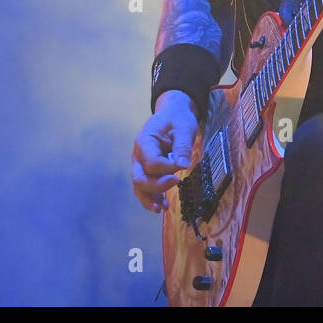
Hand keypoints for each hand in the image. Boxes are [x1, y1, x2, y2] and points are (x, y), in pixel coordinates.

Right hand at [131, 90, 198, 213]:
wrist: (172, 114)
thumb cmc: (177, 119)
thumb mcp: (183, 126)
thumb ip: (182, 145)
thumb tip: (183, 165)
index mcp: (144, 142)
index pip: (152, 162)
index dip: (167, 167)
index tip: (182, 165)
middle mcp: (138, 156)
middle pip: (140, 178)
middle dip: (157, 185)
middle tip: (176, 182)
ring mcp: (141, 165)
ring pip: (139, 187)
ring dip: (150, 199)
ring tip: (161, 208)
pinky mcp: (147, 172)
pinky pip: (145, 189)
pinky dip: (152, 199)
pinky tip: (163, 207)